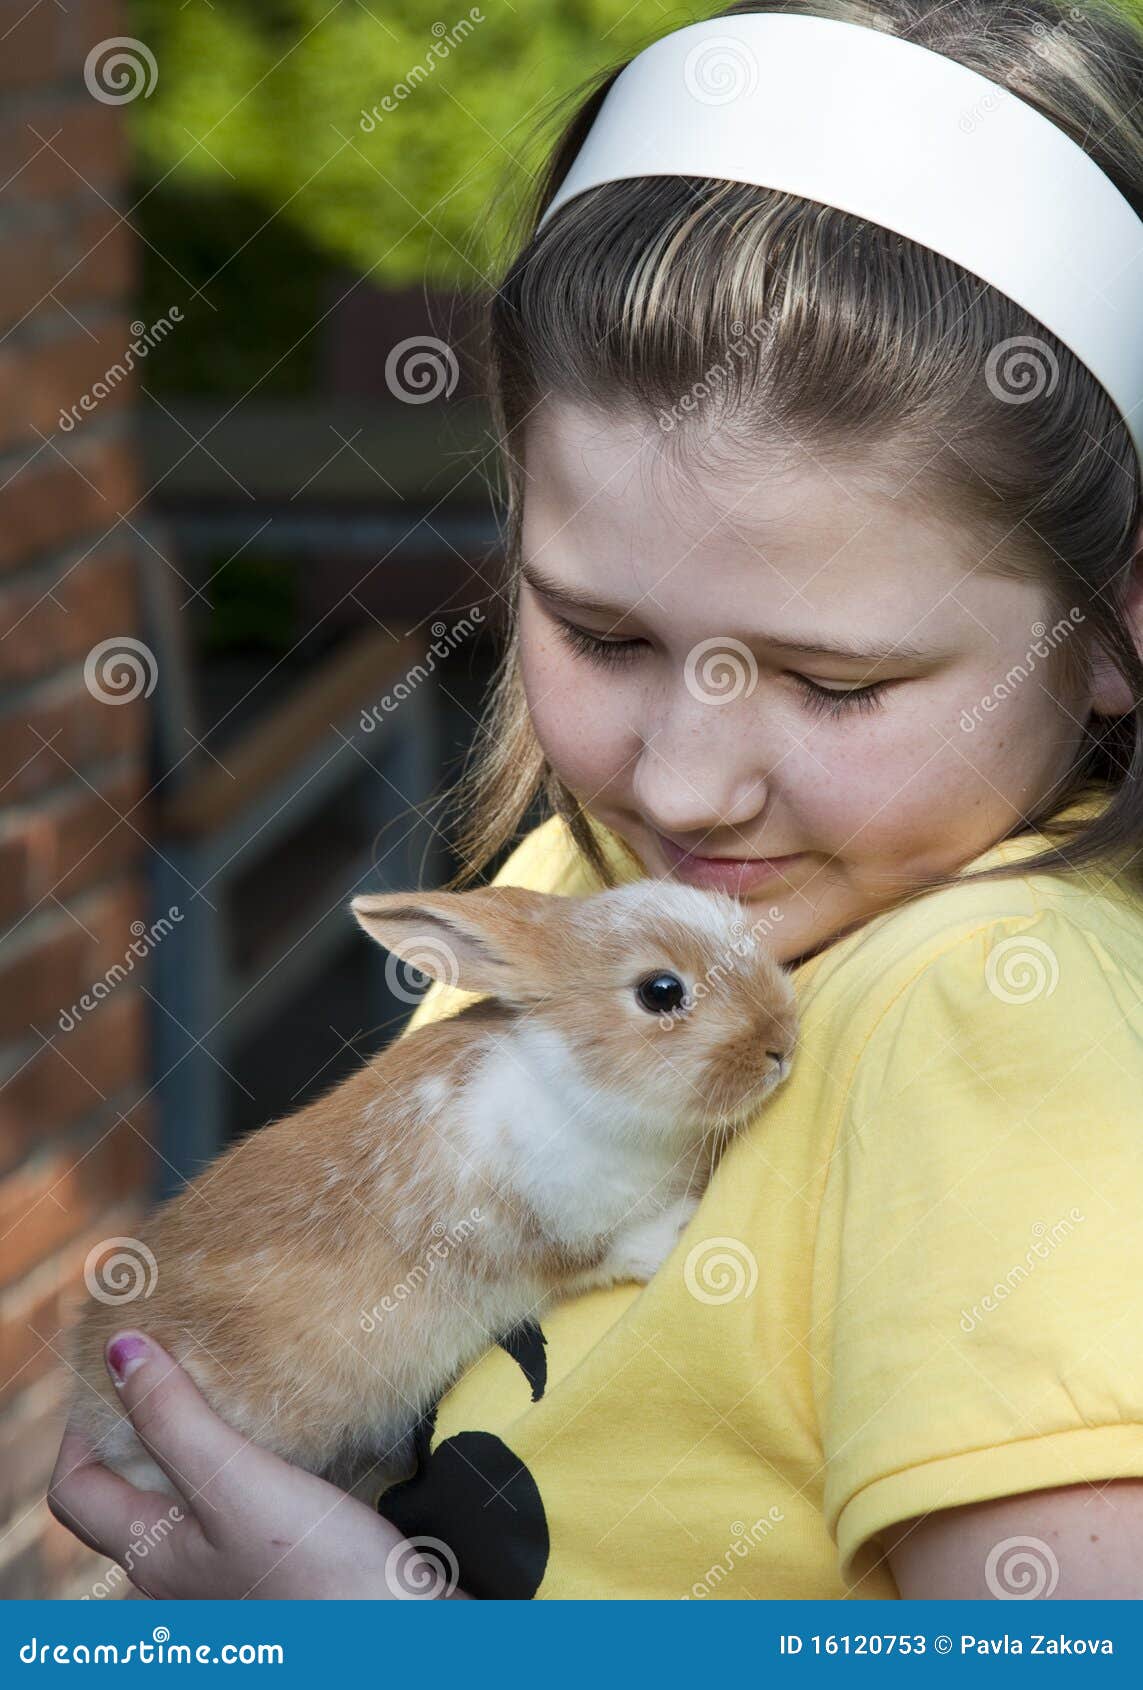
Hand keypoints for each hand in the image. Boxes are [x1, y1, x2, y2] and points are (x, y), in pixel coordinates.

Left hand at [48, 1329, 466, 1599]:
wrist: (404, 1638)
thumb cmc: (318, 1572)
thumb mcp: (236, 1484)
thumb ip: (174, 1420)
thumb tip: (117, 1351)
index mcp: (153, 1557)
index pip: (75, 1490)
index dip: (81, 1426)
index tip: (122, 1367)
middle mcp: (180, 1573)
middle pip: (128, 1490)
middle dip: (143, 1422)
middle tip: (180, 1361)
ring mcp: (229, 1574)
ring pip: (186, 1496)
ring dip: (197, 1438)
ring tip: (232, 1386)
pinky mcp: (279, 1567)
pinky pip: (237, 1504)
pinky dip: (242, 1461)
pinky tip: (282, 1434)